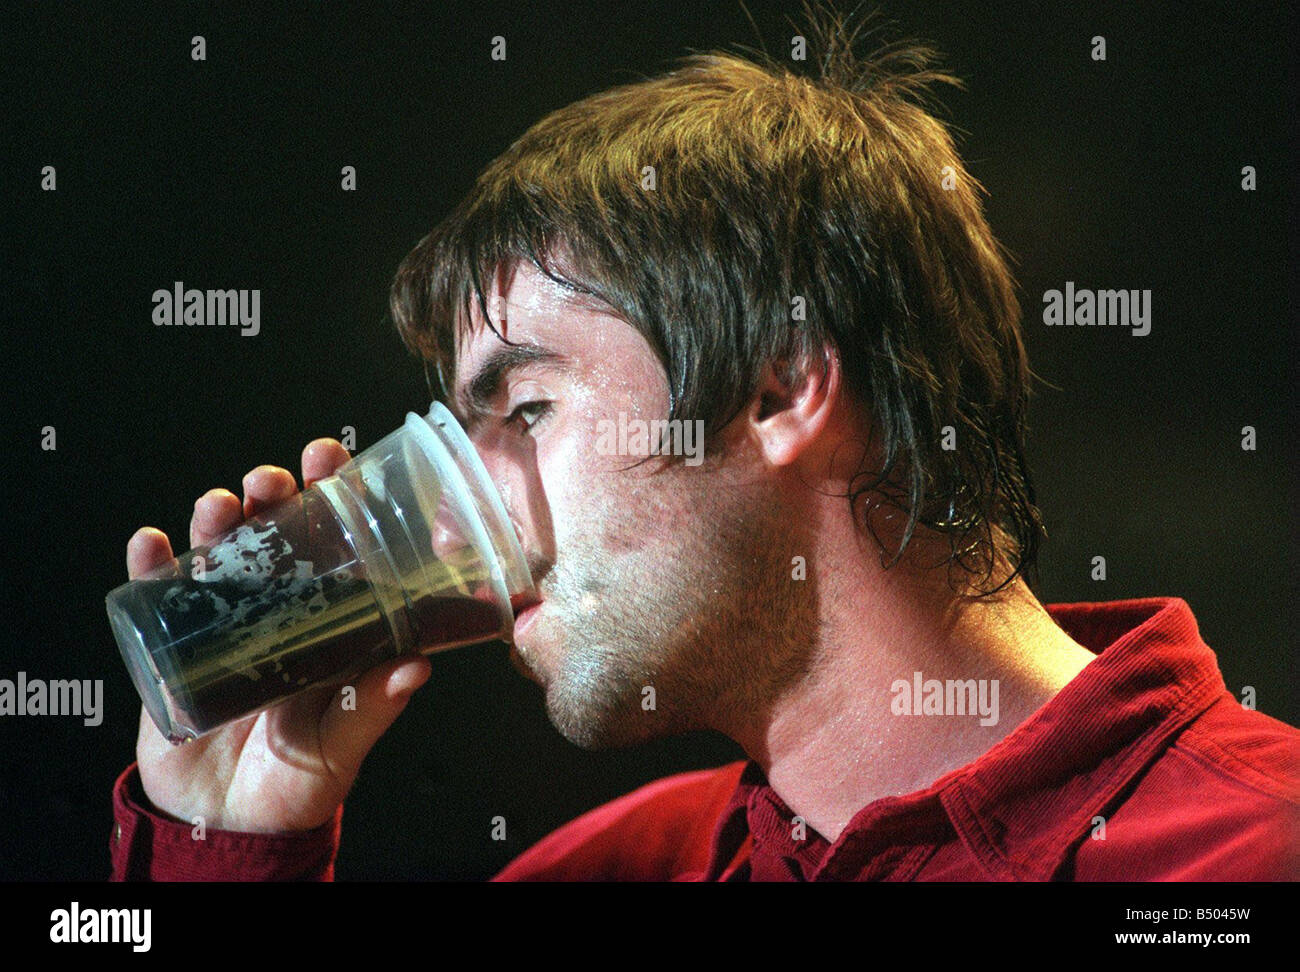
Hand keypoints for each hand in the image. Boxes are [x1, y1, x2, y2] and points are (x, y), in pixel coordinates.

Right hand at [127, 438, 431, 832]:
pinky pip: (157, 596)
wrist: (229, 823)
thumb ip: (374, 707)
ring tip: (220, 506)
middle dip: (271, 494)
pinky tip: (152, 546)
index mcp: (326, 618)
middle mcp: (276, 607)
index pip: (332, 541)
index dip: (332, 495)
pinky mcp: (171, 644)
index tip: (333, 458)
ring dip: (216, 519)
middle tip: (275, 480)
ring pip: (217, 550)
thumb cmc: (299, 778)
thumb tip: (416, 668)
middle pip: (272, 532)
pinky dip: (151, 566)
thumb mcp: (342, 743)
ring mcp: (222, 620)